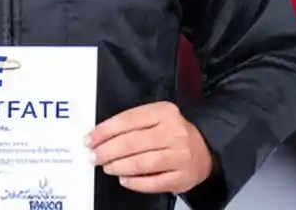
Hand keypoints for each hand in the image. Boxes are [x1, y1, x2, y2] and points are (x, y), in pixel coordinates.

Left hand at [86, 101, 213, 193]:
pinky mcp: (184, 177)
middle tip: (94, 156)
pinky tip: (124, 180)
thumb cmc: (173, 132)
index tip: (89, 139)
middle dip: (108, 151)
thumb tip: (99, 136)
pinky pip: (155, 182)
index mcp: (164, 112)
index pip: (128, 120)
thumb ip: (130, 123)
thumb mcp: (155, 117)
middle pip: (133, 142)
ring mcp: (181, 156)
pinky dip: (136, 183)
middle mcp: (174, 132)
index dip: (105, 131)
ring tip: (107, 167)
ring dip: (119, 166)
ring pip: (143, 163)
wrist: (205, 149)